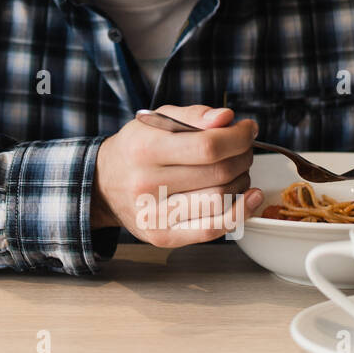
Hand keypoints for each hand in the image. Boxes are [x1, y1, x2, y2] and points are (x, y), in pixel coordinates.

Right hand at [91, 104, 262, 246]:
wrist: (103, 185)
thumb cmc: (136, 149)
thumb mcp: (157, 121)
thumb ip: (193, 115)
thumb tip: (226, 118)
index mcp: (144, 149)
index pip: (207, 146)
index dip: (237, 138)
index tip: (247, 130)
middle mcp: (146, 183)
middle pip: (218, 173)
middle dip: (243, 157)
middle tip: (244, 149)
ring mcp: (153, 214)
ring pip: (220, 200)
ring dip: (243, 181)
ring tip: (238, 170)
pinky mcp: (162, 237)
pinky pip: (212, 230)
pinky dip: (240, 213)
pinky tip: (250, 197)